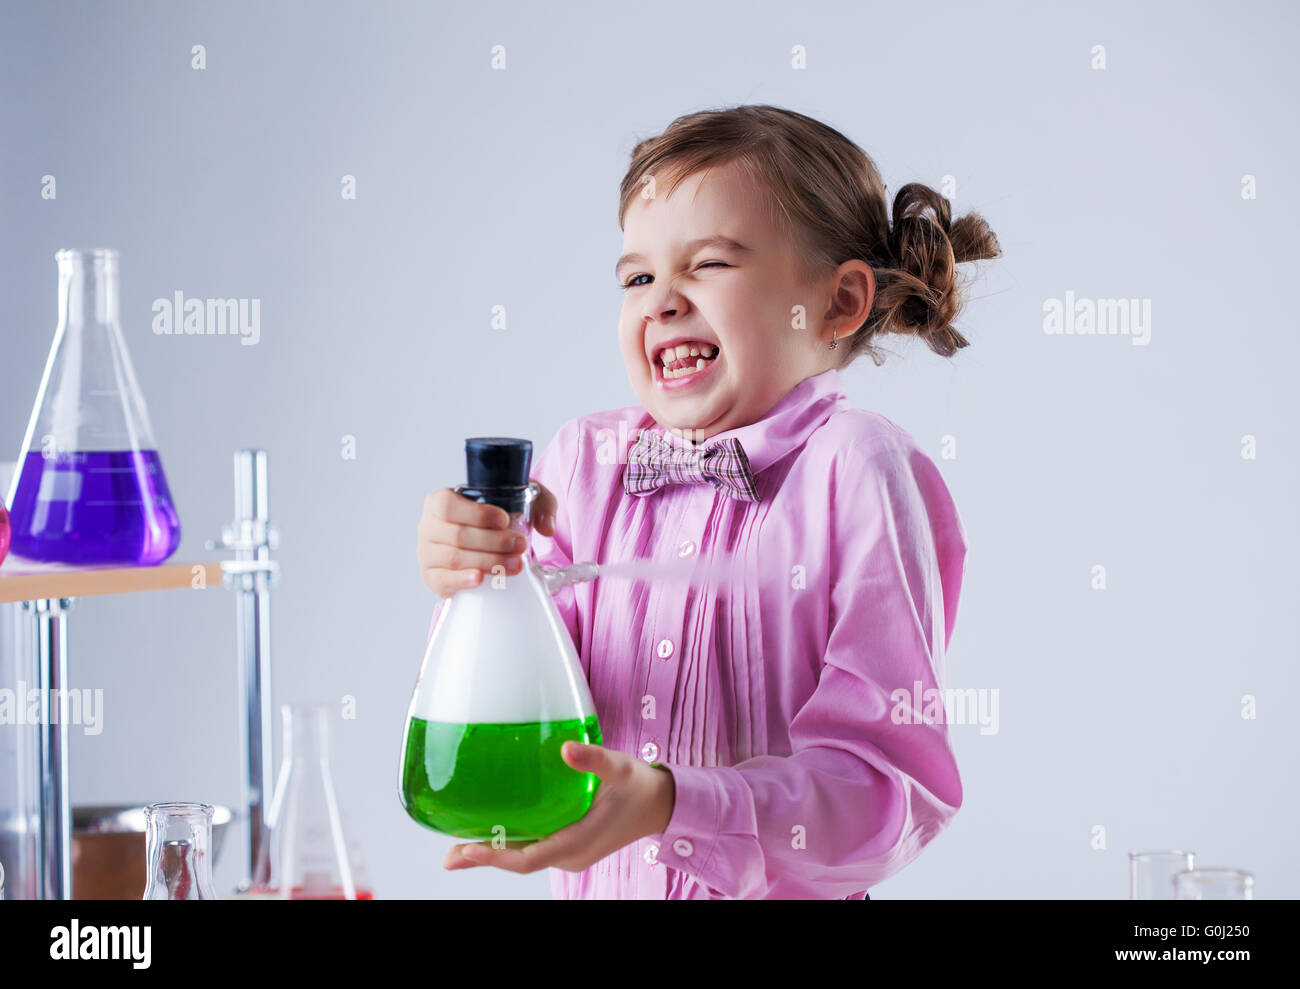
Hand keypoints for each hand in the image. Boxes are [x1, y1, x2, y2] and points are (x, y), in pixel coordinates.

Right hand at [417, 482, 557, 598]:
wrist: (484, 542)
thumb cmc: (495, 518)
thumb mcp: (520, 500)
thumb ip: (540, 504)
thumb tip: (548, 527)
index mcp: (439, 501)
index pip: (448, 505)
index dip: (476, 514)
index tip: (505, 520)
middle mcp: (428, 526)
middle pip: (457, 535)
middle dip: (493, 542)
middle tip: (520, 545)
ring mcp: (427, 554)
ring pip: (454, 558)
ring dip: (487, 562)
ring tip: (515, 564)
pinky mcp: (432, 577)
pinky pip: (443, 580)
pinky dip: (462, 580)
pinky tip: (481, 578)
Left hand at [442, 742, 675, 873]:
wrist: (662, 804)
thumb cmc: (640, 786)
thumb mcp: (619, 768)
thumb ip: (593, 759)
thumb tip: (566, 749)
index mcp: (578, 842)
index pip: (528, 858)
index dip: (495, 856)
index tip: (466, 851)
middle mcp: (570, 854)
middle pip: (519, 862)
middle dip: (484, 859)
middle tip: (448, 856)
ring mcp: (569, 852)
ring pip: (524, 857)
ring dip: (493, 853)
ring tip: (458, 848)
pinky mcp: (569, 844)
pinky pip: (533, 847)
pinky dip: (510, 844)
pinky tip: (493, 830)